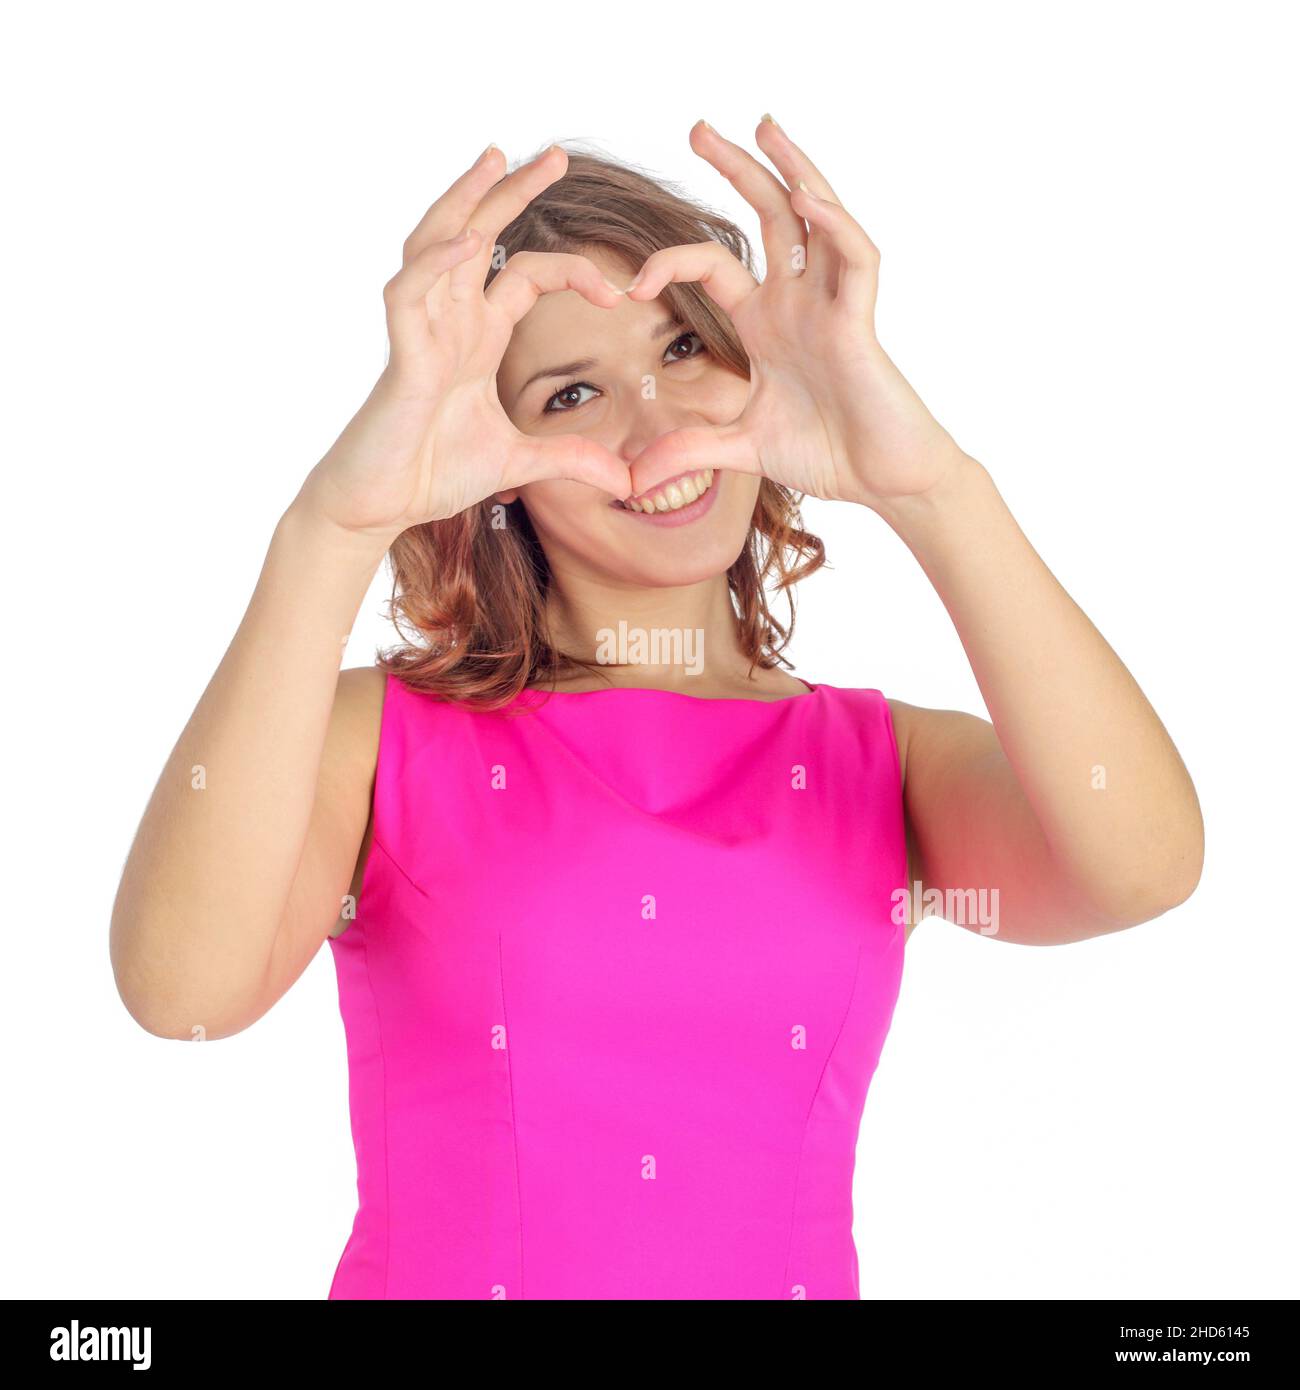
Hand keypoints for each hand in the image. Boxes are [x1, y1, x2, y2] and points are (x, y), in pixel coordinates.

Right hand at [295, 144, 630, 541]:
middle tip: (556, 155)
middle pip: (480, 234)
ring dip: (466, 199)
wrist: (381, 504)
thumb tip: (627, 478)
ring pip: (437, 243)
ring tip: (497, 158)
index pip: (527, 276)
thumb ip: (570, 461)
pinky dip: (437, 262)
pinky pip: (411, 293)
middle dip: (514, 192)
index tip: (619, 294)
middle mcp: (450, 321)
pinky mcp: (401, 356)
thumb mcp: (519, 466)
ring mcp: (422, 332)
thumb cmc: (432, 473)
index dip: (573, 273)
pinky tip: (469, 240)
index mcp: (479, 337)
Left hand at [624, 118, 966, 511]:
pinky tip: (806, 198)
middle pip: (768, 215)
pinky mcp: (861, 323)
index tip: (632, 284)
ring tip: (764, 127)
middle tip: (696, 128)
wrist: (882, 480)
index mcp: (766, 322)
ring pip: (816, 218)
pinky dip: (834, 226)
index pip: (713, 267)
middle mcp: (798, 301)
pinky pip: (855, 259)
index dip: (671, 263)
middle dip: (736, 169)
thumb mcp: (744, 448)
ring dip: (793, 170)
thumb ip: (692, 450)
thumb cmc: (828, 453)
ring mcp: (831, 306)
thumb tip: (633, 478)